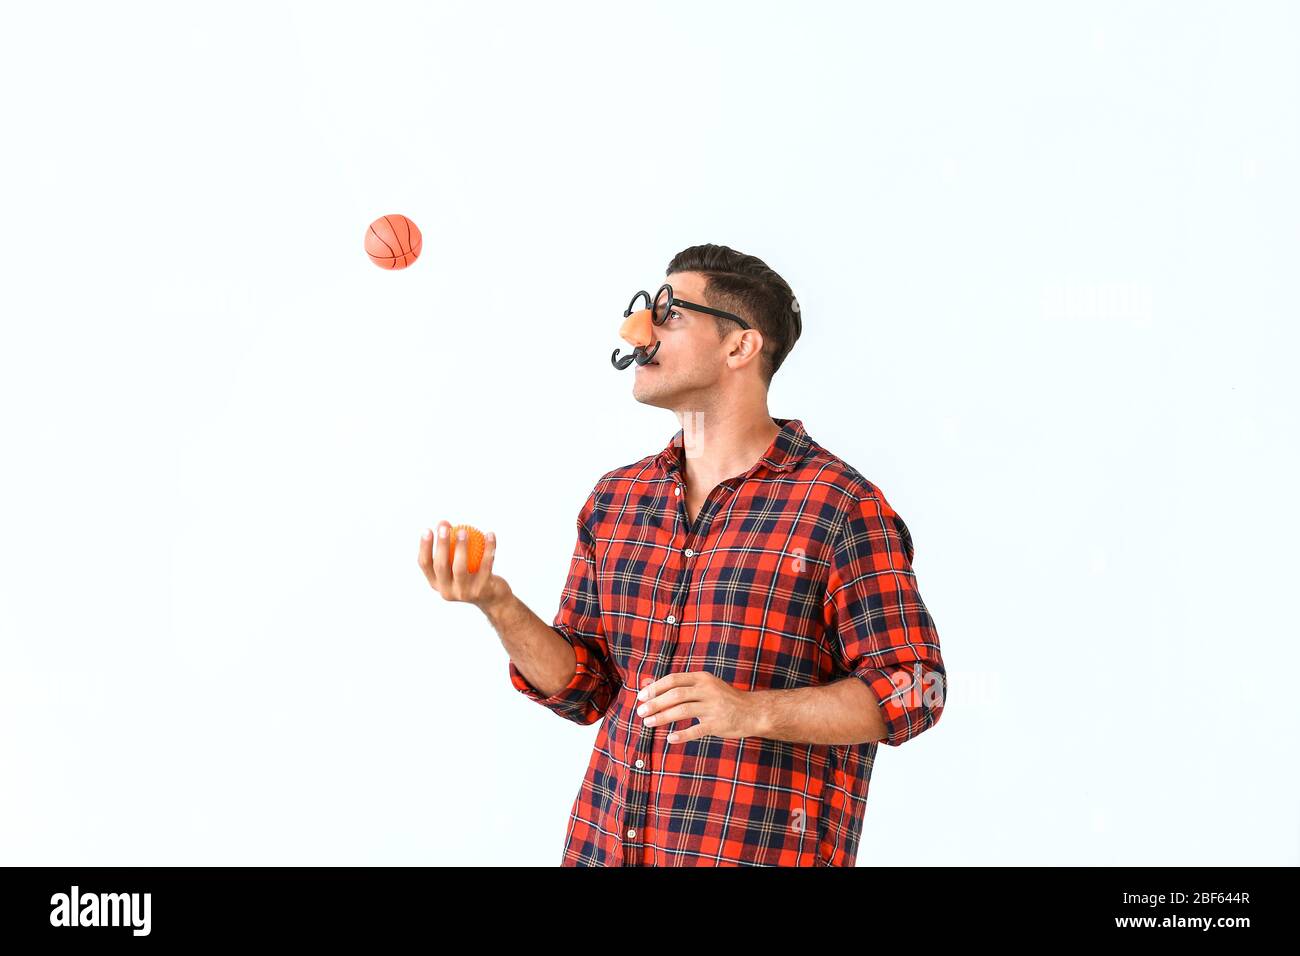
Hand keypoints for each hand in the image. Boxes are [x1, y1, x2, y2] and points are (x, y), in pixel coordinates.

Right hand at [417, 521, 510, 610]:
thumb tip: (443, 522)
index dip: (424, 547)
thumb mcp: (457, 563)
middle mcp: (447, 591)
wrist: (493, 599)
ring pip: (460, 568)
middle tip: (444, 527)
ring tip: (464, 530)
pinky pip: (485, 565)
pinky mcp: (482, 590)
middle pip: (441, 566)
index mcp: (437, 583)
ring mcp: (464, 593)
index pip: (425, 564)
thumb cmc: (472, 575)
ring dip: (461, 547)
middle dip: (441, 545)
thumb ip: (450, 545)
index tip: (427, 529)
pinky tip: (490, 534)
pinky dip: (488, 549)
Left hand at [634, 670, 762, 743]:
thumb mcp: (703, 686)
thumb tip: (647, 684)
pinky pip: (696, 730)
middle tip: (640, 712)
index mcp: (702, 678)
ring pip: (682, 710)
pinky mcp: (718, 724)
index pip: (673, 680)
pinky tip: (670, 738)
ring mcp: (713, 707)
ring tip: (648, 723)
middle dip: (655, 703)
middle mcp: (707, 690)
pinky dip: (682, 735)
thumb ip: (678, 685)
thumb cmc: (723, 698)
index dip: (655, 688)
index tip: (641, 697)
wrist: (752, 711)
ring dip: (662, 717)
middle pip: (675, 695)